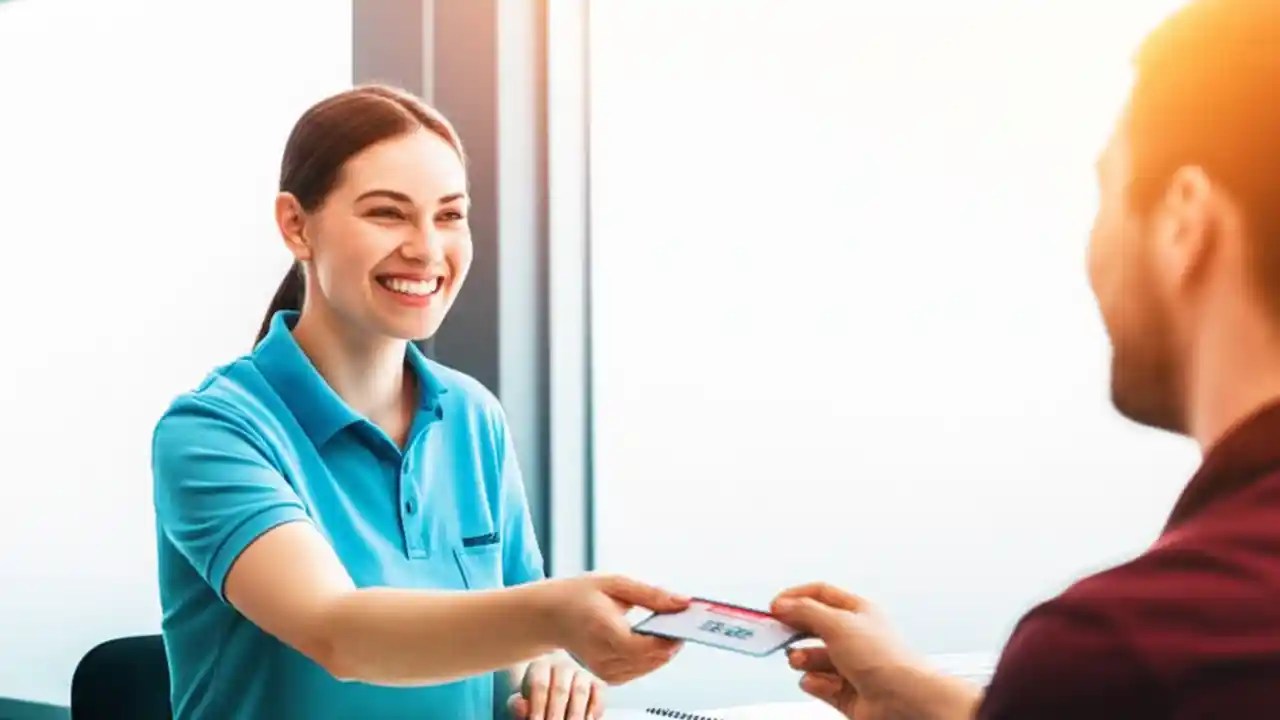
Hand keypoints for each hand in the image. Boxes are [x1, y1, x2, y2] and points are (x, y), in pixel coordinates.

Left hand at [507, 655, 604, 719]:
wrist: (551, 686)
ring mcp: (581, 672)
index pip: (539, 684)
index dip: (537, 708)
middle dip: (555, 715)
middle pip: (560, 690)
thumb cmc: (533, 697)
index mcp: (539, 665)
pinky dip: (595, 708)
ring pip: (580, 692)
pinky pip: (599, 693)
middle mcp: (562, 664)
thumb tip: (521, 705)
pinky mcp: (597, 682)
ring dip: (575, 715)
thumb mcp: (522, 700)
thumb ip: (517, 704)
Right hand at [542, 573, 689, 684]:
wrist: (550, 616)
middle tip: (678, 621)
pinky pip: (639, 671)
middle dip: (671, 641)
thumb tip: (682, 602)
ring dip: (662, 650)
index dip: (669, 638)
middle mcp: (601, 654)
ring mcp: (603, 669)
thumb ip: (651, 595)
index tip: (683, 621)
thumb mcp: (615, 583)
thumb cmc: (578, 596)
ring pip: (649, 667)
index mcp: (602, 627)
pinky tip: (648, 641)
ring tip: (663, 628)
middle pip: (650, 659)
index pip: (643, 646)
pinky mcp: (606, 676)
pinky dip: (649, 658)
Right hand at [772, 583, 979, 719]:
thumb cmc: (884, 659)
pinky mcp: (847, 692)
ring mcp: (851, 665)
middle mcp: (855, 637)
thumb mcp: (837, 623)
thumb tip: (783, 604)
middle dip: (795, 630)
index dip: (796, 597)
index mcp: (858, 612)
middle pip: (814, 627)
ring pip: (814, 658)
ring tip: (799, 660)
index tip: (775, 606)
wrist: (903, 700)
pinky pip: (820, 684)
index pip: (821, 595)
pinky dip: (814, 683)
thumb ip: (806, 611)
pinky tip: (816, 682)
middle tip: (777, 633)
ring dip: (803, 659)